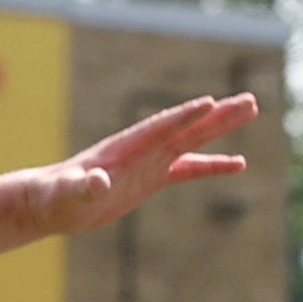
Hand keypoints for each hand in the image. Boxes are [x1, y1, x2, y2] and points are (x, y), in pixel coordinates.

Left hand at [8, 94, 255, 235]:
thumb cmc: (56, 197)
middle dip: (218, 114)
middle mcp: (143, 148)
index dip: (185, 116)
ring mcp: (150, 160)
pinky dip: (213, 165)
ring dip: (221, 126)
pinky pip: (190, 168)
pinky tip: (239, 163)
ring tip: (251, 110)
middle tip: (250, 100)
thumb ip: (84, 187)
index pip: (161, 128)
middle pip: (187, 126)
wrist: (52, 201)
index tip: (211, 103)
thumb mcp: (69, 194)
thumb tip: (97, 182)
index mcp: (126, 147)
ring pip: (194, 139)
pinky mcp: (152, 176)